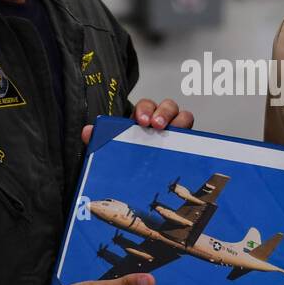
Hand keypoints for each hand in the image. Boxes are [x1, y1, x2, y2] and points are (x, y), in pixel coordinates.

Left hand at [81, 97, 195, 144]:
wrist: (137, 178)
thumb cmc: (129, 155)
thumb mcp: (113, 147)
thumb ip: (101, 138)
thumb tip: (88, 132)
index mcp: (143, 119)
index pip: (147, 106)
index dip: (146, 109)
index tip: (141, 120)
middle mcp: (162, 122)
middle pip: (168, 106)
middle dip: (164, 112)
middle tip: (156, 125)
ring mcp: (177, 133)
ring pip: (184, 117)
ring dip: (180, 121)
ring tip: (173, 132)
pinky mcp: (187, 145)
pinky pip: (195, 137)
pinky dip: (194, 138)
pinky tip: (189, 146)